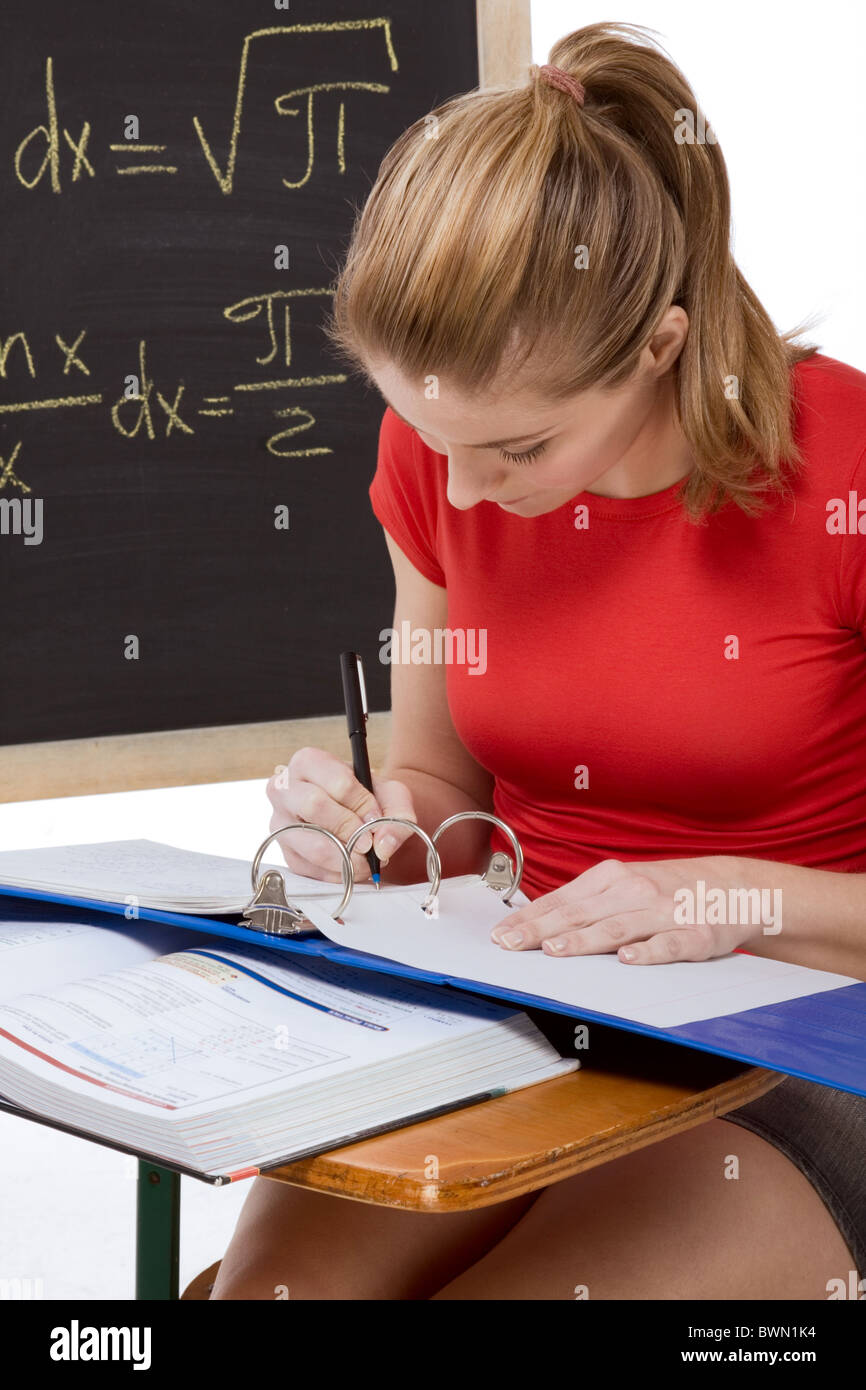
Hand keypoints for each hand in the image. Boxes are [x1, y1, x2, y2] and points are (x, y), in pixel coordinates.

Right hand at [266, 747, 416, 882]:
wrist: (354, 814)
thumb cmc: (366, 797)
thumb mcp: (390, 794)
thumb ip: (398, 813)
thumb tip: (383, 846)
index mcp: (308, 762)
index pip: (336, 781)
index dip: (362, 803)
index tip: (375, 818)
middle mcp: (284, 788)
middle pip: (313, 805)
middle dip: (349, 829)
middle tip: (368, 843)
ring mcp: (279, 822)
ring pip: (310, 843)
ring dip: (346, 858)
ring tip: (365, 860)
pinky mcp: (285, 852)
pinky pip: (309, 868)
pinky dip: (336, 874)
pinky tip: (350, 867)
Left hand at [490, 856, 753, 963]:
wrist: (732, 886)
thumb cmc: (668, 889)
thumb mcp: (624, 884)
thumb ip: (586, 902)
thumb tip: (537, 922)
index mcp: (612, 877)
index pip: (561, 900)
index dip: (529, 919)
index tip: (500, 936)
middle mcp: (634, 891)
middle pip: (581, 913)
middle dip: (542, 931)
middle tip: (511, 945)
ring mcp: (664, 912)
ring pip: (618, 927)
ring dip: (585, 940)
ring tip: (556, 951)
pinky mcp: (694, 934)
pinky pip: (667, 944)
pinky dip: (647, 952)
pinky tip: (627, 959)